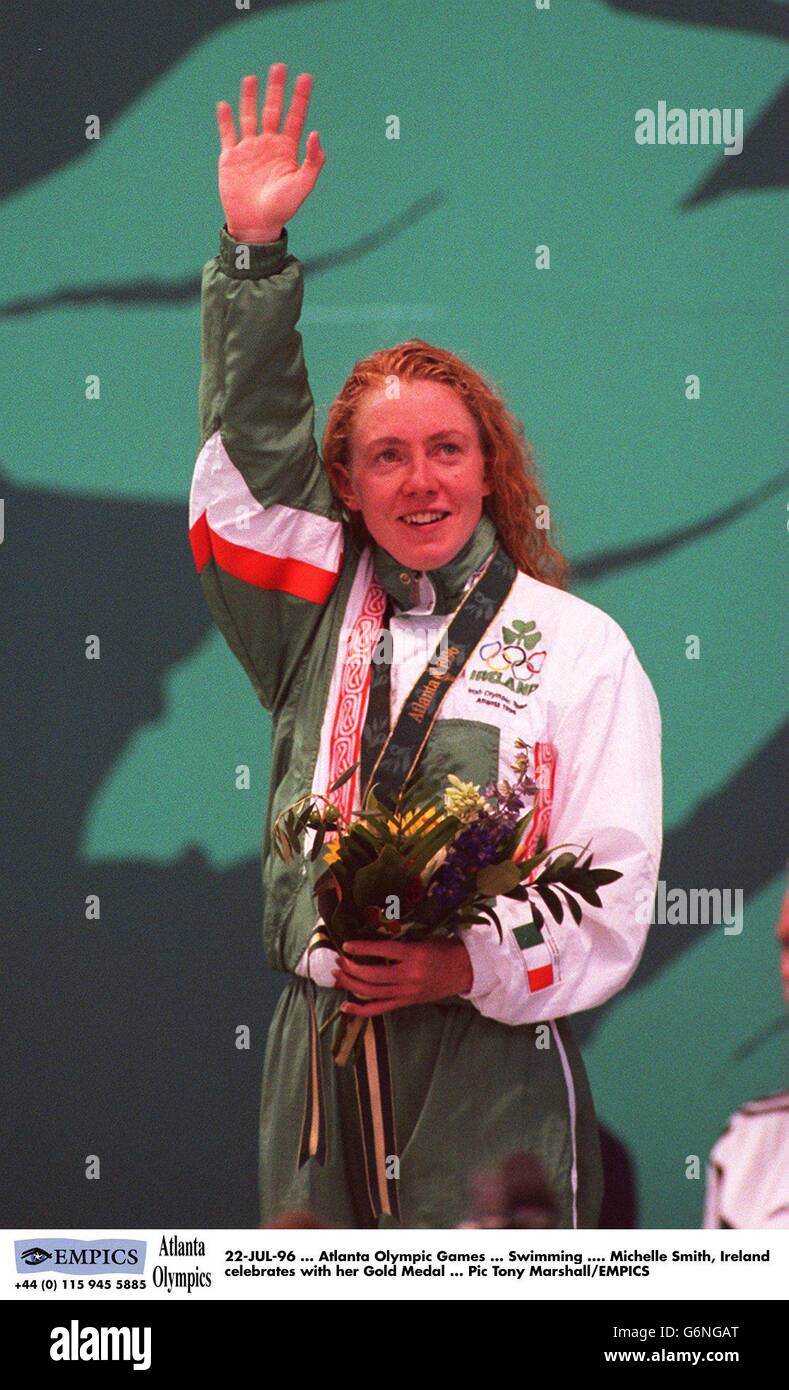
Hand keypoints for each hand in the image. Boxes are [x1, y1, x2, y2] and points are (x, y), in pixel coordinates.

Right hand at [215, 64, 325, 241]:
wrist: (256, 226)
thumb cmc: (282, 209)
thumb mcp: (302, 186)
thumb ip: (312, 161)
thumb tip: (315, 133)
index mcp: (287, 151)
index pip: (295, 117)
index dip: (300, 98)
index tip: (305, 77)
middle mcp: (268, 145)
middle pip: (272, 110)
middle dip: (276, 89)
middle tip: (279, 67)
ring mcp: (249, 150)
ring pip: (249, 117)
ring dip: (250, 97)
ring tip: (251, 78)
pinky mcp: (230, 158)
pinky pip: (227, 134)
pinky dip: (225, 120)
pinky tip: (225, 105)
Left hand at [333, 938, 473, 1017]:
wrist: (465, 971)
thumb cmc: (444, 950)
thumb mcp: (424, 939)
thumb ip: (401, 941)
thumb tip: (372, 937)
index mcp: (415, 955)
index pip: (383, 951)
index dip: (362, 948)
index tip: (346, 944)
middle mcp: (410, 976)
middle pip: (373, 975)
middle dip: (351, 968)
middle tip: (338, 960)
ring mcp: (407, 992)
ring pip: (372, 992)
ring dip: (351, 984)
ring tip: (338, 975)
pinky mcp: (407, 1003)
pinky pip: (380, 1009)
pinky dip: (361, 1010)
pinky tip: (345, 1006)